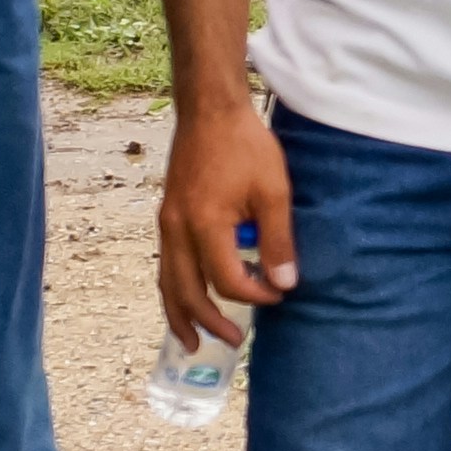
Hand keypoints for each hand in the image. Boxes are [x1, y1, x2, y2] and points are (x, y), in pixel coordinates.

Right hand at [156, 100, 297, 349]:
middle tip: (234, 340)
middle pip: (187, 292)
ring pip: (167, 281)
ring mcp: (167, 222)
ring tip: (192, 341)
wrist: (209, 109)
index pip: (227, 280)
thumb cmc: (245, 145)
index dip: (254, 294)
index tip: (278, 294)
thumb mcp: (273, 191)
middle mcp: (177, 229)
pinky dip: (174, 288)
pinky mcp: (167, 215)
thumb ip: (278, 240)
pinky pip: (165, 263)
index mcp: (205, 225)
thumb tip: (284, 284)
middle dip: (209, 321)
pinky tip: (185, 299)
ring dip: (180, 314)